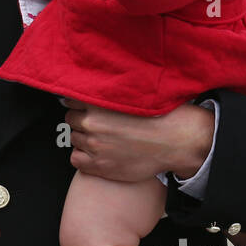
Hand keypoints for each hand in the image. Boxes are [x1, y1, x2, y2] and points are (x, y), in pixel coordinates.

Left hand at [64, 99, 213, 181]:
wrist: (174, 142)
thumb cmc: (159, 116)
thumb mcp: (133, 94)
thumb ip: (111, 89)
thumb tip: (97, 79)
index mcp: (99, 103)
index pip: (71, 100)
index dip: (79, 104)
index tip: (86, 107)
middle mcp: (92, 123)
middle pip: (71, 119)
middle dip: (82, 121)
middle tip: (98, 125)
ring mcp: (94, 145)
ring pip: (74, 139)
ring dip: (84, 138)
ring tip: (102, 139)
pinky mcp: (98, 165)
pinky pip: (76, 159)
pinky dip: (83, 156)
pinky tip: (96, 154)